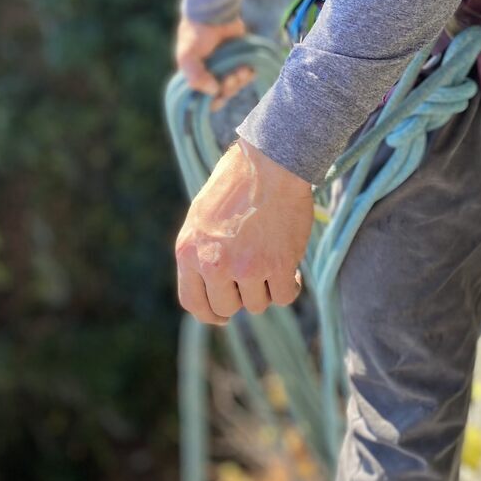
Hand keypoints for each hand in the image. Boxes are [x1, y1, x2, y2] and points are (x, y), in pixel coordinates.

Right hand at [175, 15, 256, 111]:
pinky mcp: (240, 60)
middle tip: (232, 78)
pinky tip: (248, 69)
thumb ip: (195, 77)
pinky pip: (247, 75)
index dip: (213, 101)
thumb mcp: (187, 56)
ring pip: (236, 86)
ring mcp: (226, 67)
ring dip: (240, 82)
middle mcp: (211, 75)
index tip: (219, 93)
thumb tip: (213, 91)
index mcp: (196, 77)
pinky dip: (249, 75)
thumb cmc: (196, 34)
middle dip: (229, 89)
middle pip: (223, 95)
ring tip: (241, 70)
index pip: (204, 100)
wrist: (214, 12)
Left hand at [175, 136, 312, 325]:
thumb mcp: (203, 217)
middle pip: (227, 307)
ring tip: (272, 259)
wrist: (270, 162)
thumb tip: (213, 287)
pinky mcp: (277, 266)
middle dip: (242, 296)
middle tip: (255, 275)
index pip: (193, 302)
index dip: (210, 314)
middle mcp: (213, 264)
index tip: (223, 317)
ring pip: (257, 304)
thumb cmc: (238, 182)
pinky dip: (290, 286)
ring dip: (266, 287)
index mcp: (189, 250)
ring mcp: (246, 267)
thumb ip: (203, 251)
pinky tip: (291, 269)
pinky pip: (284, 297)